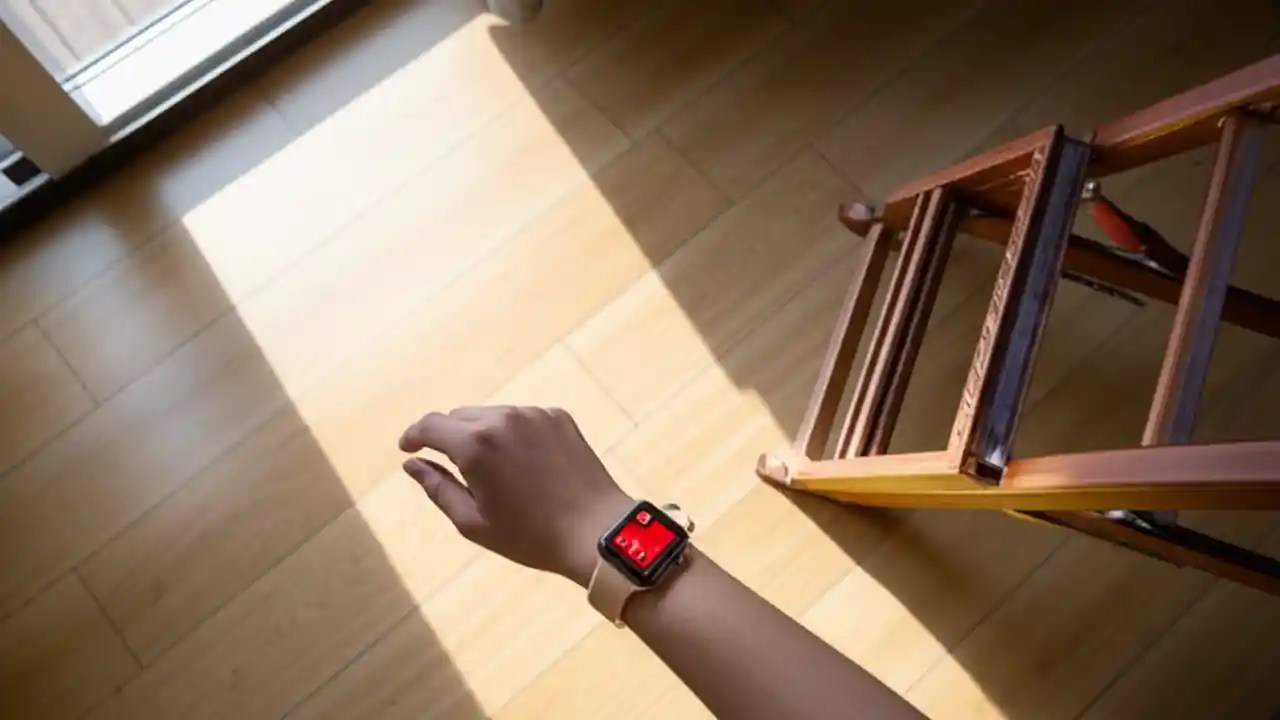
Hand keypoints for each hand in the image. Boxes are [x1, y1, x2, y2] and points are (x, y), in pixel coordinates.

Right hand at [399, 406, 633, 585]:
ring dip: (482, 435)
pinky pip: (522, 418)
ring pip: (492, 415)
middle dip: (448, 437)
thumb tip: (411, 463)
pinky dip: (513, 435)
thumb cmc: (530, 535)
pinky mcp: (558, 417)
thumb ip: (436, 487)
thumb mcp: (472, 521)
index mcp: (475, 444)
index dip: (413, 435)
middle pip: (459, 417)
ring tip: (494, 471)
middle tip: (453, 468)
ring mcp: (534, 414)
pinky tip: (525, 465)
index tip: (408, 448)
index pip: (430, 425)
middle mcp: (503, 418)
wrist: (596, 530)